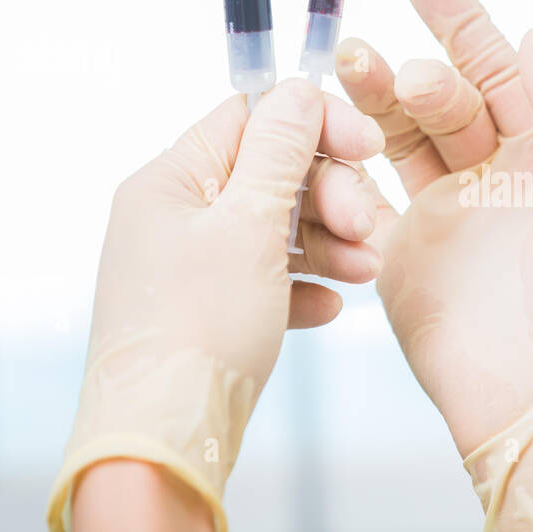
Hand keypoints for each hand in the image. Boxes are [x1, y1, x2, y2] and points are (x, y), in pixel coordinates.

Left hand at [48, 78, 383, 531]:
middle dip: (328, 196)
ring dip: (327, 244)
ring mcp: (189, 267)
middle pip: (268, 176)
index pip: (250, 119)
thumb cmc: (198, 329)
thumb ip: (280, 154)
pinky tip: (331, 308)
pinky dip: (302, 288)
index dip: (315, 126)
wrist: (162, 440)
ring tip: (368, 272)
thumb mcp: (249, 228)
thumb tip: (298, 90)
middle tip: (367, 227)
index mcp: (170, 181)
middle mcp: (174, 216)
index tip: (370, 147)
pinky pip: (265, 282)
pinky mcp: (207, 314)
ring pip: (273, 232)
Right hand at [336, 0, 532, 531]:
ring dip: (370, 96)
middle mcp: (496, 173)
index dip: (453, 11)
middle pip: (440, 92)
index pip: (494, 62)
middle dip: (409, 67)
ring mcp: (446, 211)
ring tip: (346, 74)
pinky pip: (365, 187)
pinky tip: (334, 134)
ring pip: (398, 132)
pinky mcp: (401, 250)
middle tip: (390, 72)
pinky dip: (346, 157)